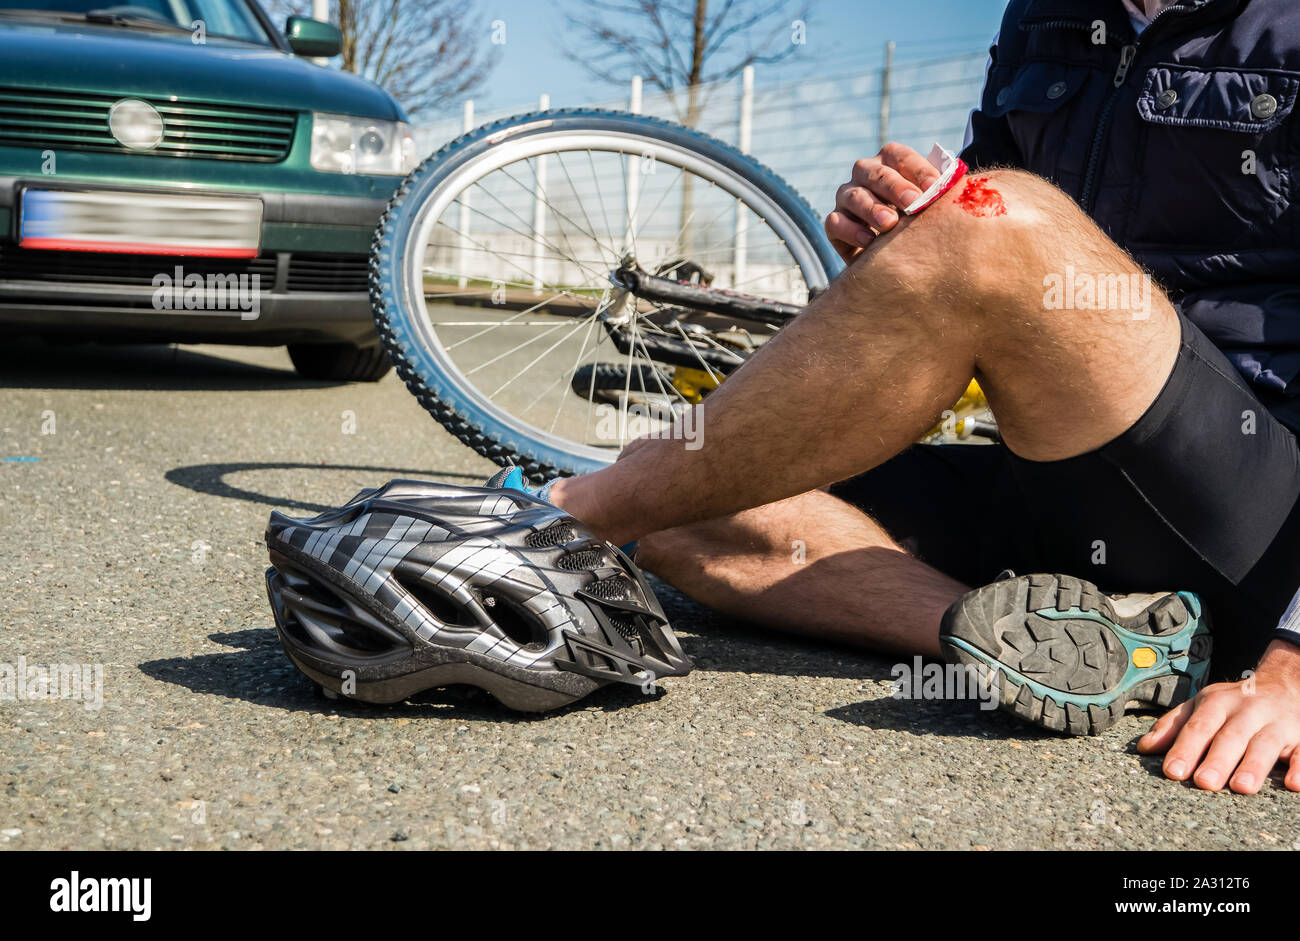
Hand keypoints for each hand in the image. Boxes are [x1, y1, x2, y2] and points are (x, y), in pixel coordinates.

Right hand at [824, 142, 940, 262]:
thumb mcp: (931, 204)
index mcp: (889, 162)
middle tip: (914, 203)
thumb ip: (940, 191)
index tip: (936, 188)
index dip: (918, 170)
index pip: (899, 156)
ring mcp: (846, 198)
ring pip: (854, 196)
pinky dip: (851, 230)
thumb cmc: (918, 220)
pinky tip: (870, 241)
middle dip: (896, 187)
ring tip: (890, 224)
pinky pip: (836, 222)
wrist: (895, 253)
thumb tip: (959, 184)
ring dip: (872, 209)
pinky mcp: (834, 223)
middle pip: (875, 173)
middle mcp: (864, 175)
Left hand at [1137, 639, 1299, 793]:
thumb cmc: (1234, 703)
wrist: (1284, 683)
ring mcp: (1276, 723)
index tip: (1173, 771)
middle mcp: (1246, 712)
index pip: (1198, 727)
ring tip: (1241, 786)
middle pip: (1230, 737)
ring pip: (1265, 744)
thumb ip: (1173, 725)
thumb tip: (1144, 748)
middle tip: (1204, 783)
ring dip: (1254, 765)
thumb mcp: (1201, 705)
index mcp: (1216, 704)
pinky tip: (1293, 783)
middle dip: (1217, 760)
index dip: (1185, 748)